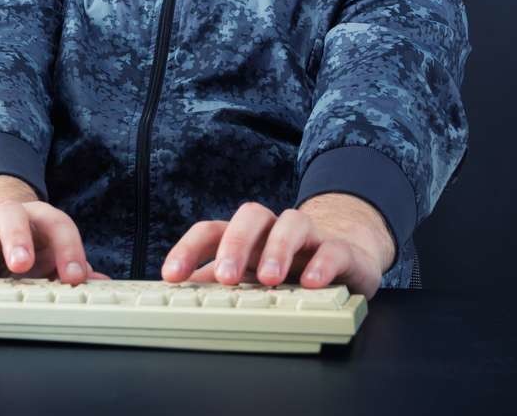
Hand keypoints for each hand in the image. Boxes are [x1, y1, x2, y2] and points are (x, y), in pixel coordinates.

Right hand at [0, 175, 110, 282]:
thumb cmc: (28, 247)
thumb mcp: (51, 259)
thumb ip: (70, 270)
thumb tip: (103, 285)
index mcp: (39, 221)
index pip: (57, 225)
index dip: (69, 248)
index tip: (75, 276)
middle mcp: (7, 216)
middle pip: (14, 214)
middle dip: (18, 237)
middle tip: (22, 263)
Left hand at [158, 196, 395, 296]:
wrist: (344, 259)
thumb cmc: (287, 268)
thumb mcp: (249, 279)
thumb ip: (215, 287)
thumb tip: (175, 300)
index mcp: (245, 236)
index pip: (210, 231)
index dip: (188, 249)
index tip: (172, 275)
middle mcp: (273, 229)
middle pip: (250, 217)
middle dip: (235, 244)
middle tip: (225, 277)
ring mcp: (308, 236)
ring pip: (291, 223)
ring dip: (277, 250)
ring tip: (269, 280)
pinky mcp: (340, 250)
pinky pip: (332, 249)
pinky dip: (321, 264)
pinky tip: (311, 283)